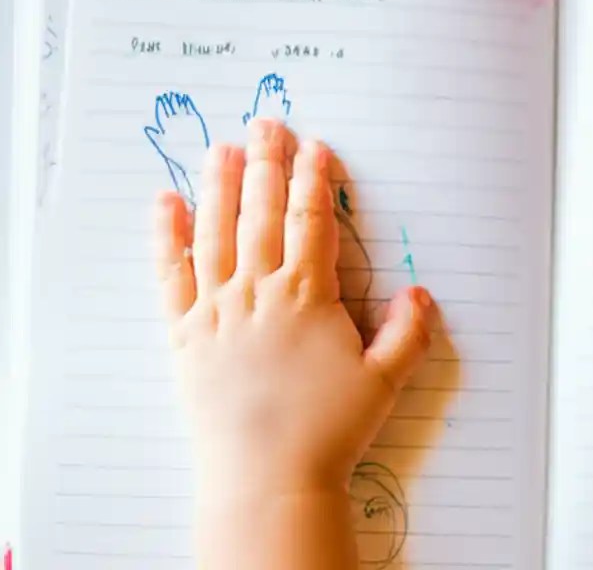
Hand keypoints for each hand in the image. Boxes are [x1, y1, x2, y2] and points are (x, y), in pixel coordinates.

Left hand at [153, 120, 438, 566]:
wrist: (265, 476)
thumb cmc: (327, 430)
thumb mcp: (384, 381)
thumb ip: (406, 333)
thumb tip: (420, 293)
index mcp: (306, 297)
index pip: (311, 223)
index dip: (314, 181)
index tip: (316, 147)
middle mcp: (258, 293)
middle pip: (261, 214)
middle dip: (266, 164)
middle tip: (267, 122)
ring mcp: (216, 310)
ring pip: (216, 233)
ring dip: (219, 186)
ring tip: (222, 147)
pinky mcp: (184, 334)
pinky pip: (171, 275)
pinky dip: (167, 237)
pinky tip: (165, 204)